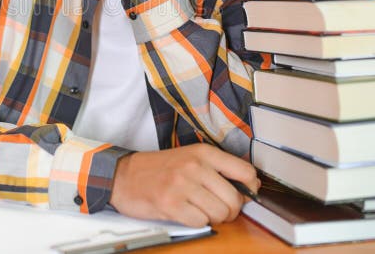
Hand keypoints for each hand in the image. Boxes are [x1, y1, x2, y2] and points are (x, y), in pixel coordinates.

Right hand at [109, 143, 259, 227]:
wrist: (124, 175)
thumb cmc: (160, 169)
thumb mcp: (190, 158)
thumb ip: (218, 169)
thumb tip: (250, 188)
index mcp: (203, 152)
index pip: (245, 171)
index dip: (250, 188)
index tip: (245, 193)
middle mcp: (194, 166)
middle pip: (234, 199)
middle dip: (230, 210)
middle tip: (218, 208)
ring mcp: (182, 185)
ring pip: (219, 213)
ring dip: (213, 218)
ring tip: (199, 209)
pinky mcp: (171, 204)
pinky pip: (201, 223)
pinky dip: (196, 223)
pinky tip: (186, 213)